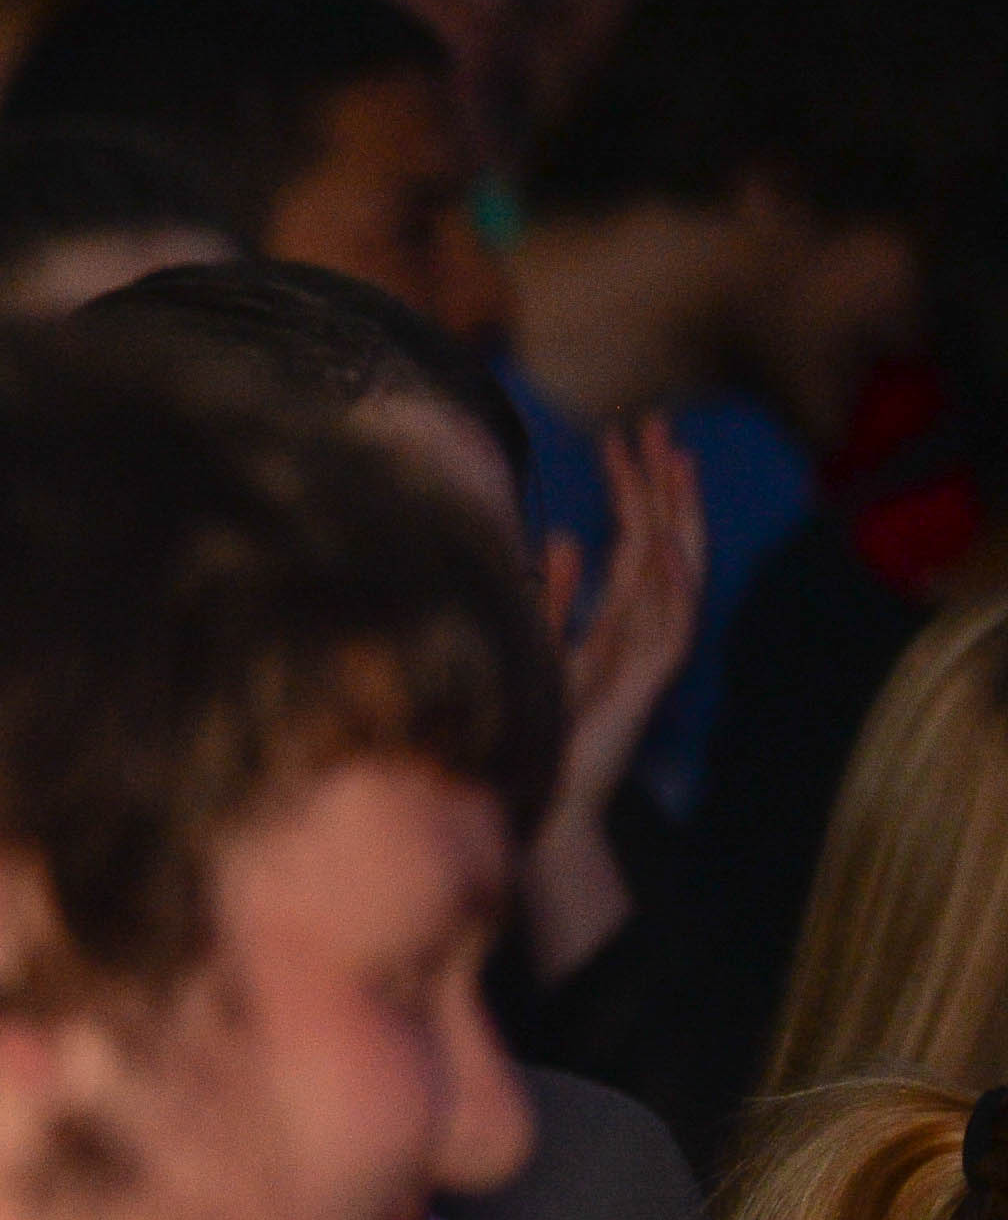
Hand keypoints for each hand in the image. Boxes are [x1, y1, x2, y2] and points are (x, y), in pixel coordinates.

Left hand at [541, 414, 706, 814]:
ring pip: (678, 573)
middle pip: (662, 541)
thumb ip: (556, 594)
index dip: (630, 486)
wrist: (549, 795)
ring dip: (678, 517)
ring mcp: (649, 653)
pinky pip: (670, 627)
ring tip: (676, 463)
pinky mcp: (646, 682)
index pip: (632, 536)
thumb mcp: (540, 645)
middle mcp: (641, 628)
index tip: (620, 435)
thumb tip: (562, 536)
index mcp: (616, 617)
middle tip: (658, 423)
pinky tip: (669, 545)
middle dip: (661, 483)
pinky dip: (673, 585)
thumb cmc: (542, 726)